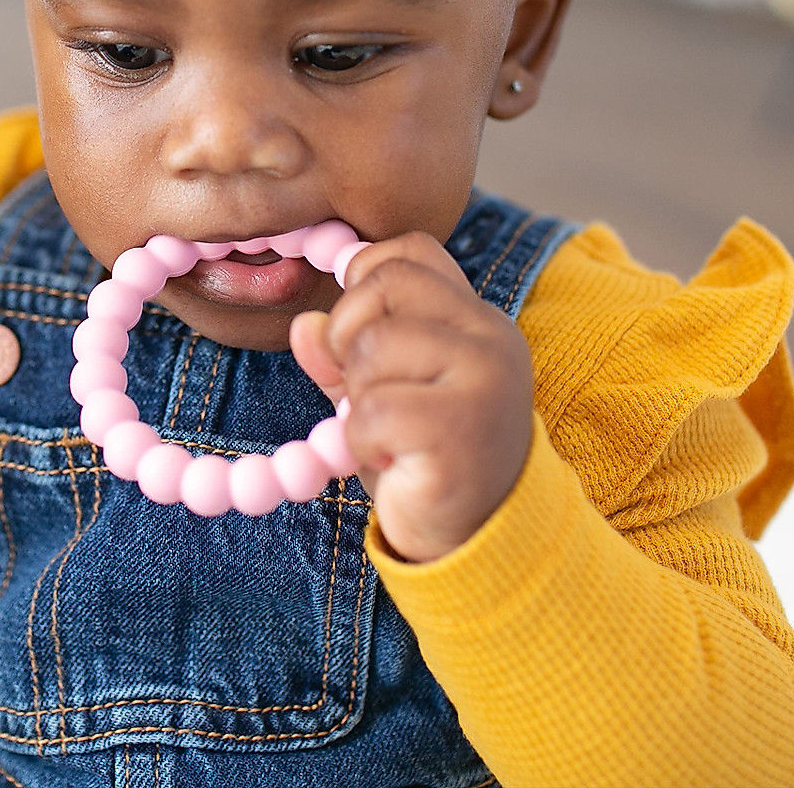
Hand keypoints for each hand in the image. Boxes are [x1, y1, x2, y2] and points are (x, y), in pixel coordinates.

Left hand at [290, 232, 534, 563]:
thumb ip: (342, 355)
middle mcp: (489, 334)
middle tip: (366, 390)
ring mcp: (483, 377)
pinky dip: (362, 441)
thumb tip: (303, 326)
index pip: (410, 251)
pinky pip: (371, 410)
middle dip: (349, 335)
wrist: (482, 542)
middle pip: (385, 283)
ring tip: (389, 432)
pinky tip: (394, 460)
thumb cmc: (428, 459)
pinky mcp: (462, 427)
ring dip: (358, 398)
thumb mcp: (380, 394)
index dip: (365, 278)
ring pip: (373, 345)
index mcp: (474, 317)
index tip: (357, 332)